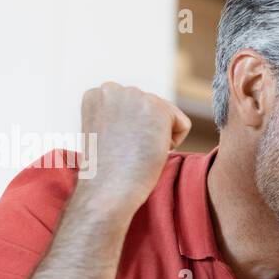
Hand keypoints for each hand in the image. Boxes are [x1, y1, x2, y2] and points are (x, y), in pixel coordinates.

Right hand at [77, 82, 190, 215]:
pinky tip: (150, 151)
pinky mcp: (157, 108)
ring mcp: (135, 95)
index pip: (133, 108)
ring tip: (136, 152)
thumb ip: (119, 116)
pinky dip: (173, 143)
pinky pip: (182, 124)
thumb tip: (141, 119)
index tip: (116, 146)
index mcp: (96, 94)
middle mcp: (113, 88)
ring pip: (166, 116)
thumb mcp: (105, 134)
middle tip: (127, 152)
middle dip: (146, 132)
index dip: (131, 133)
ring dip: (157, 138)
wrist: (108, 189)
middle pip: (151, 109)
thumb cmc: (106, 173)